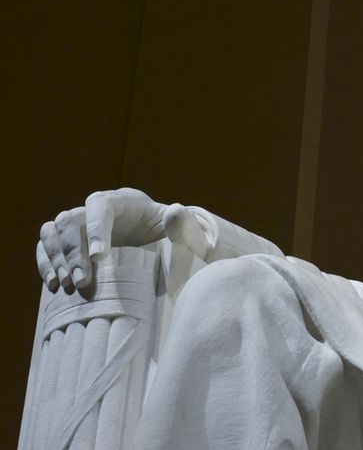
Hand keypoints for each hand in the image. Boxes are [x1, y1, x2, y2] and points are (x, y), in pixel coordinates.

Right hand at [36, 188, 213, 291]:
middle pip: (71, 219)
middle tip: (82, 282)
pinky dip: (46, 263)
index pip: (101, 205)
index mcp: (127, 201)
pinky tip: (55, 285)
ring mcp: (84, 225)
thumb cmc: (182, 242)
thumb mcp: (191, 235)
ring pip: (54, 231)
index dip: (96, 228)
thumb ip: (185, 226)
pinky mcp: (74, 244)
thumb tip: (174, 211)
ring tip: (67, 285)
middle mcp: (100, 209)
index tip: (99, 259)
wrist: (174, 254)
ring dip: (55, 257)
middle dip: (73, 251)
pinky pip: (47, 246)